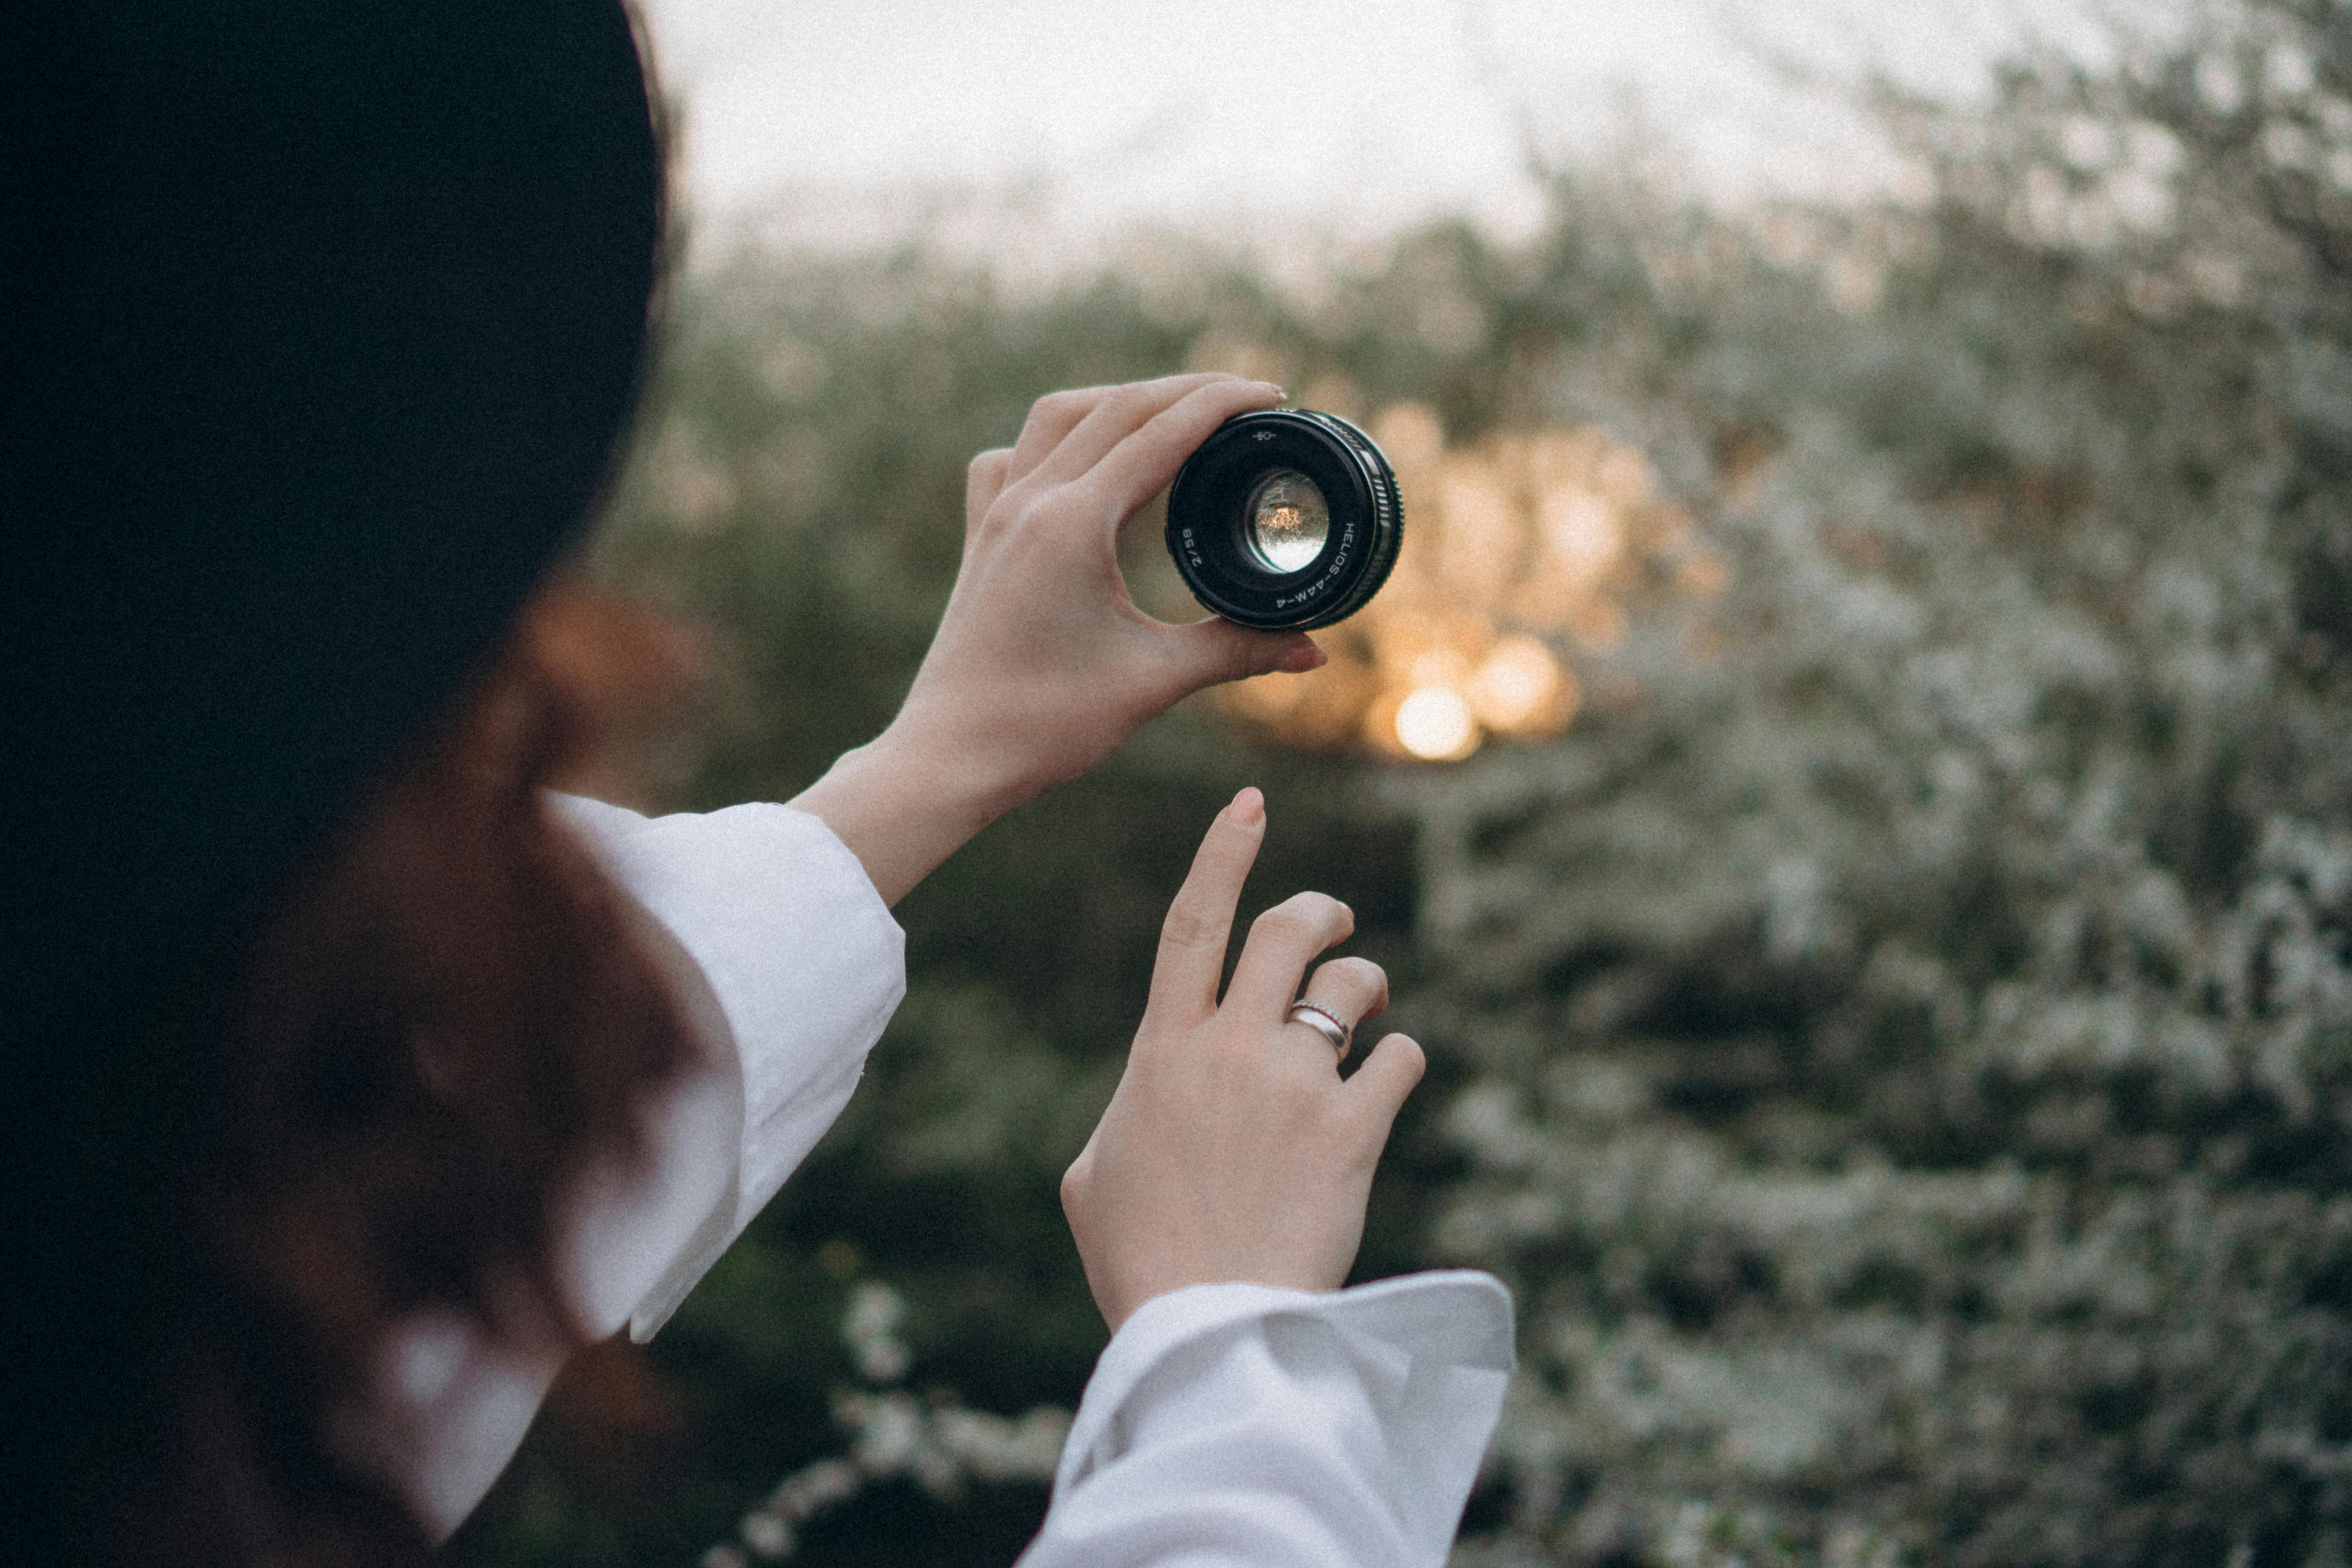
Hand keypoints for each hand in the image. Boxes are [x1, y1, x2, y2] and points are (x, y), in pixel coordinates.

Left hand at [791, 375, 1325, 903]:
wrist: (952, 755)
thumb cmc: (1044, 723)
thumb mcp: (1153, 681)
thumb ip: (1237, 653)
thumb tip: (1313, 651)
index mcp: (1072, 522)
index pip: (1160, 434)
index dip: (1222, 404)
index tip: (1272, 393)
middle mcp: (1029, 501)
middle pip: (1115, 407)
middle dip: (1185, 391)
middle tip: (1244, 396)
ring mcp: (996, 515)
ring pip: (1058, 417)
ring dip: (1119, 401)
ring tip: (1172, 410)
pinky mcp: (980, 538)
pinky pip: (1010, 458)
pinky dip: (1052, 441)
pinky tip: (1078, 460)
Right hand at [1059, 788, 1426, 1331]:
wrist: (1203, 1327)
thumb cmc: (1139, 1262)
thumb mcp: (1093, 1176)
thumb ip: (1125, 1115)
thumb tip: (1148, 1102)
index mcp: (1162, 1053)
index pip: (1194, 926)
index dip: (1222, 856)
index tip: (1250, 804)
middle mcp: (1228, 1052)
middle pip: (1286, 932)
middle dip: (1320, 912)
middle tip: (1336, 925)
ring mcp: (1292, 1087)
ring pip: (1350, 987)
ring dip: (1366, 986)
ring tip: (1368, 1010)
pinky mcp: (1350, 1131)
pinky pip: (1401, 1059)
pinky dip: (1402, 1060)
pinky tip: (1390, 1081)